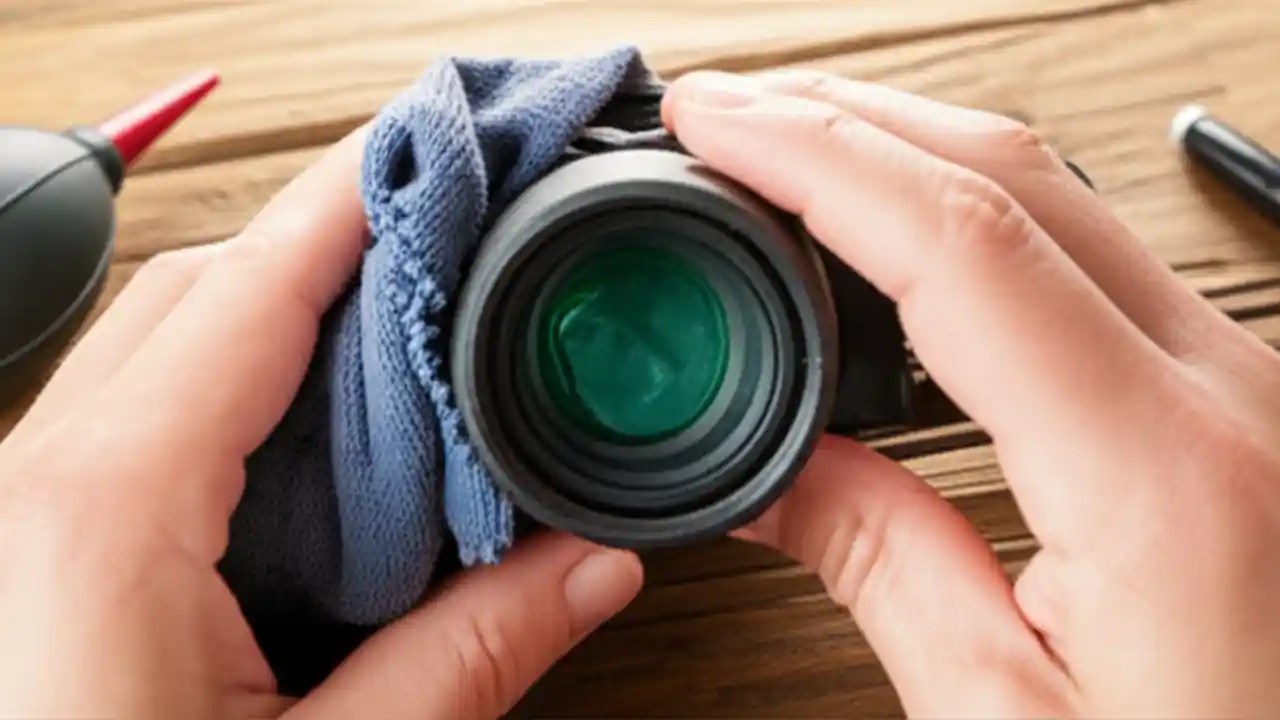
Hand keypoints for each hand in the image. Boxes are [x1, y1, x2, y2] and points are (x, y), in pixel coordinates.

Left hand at [0, 128, 642, 719]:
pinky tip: (316, 449)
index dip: (348, 209)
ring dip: (278, 330)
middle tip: (442, 251)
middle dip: (322, 254)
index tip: (427, 154)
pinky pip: (132, 427)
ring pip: (158, 355)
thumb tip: (591, 569)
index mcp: (99, 521)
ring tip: (400, 343)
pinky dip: (233, 402)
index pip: (246, 296)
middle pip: (194, 297)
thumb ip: (464, 660)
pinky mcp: (27, 559)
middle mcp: (31, 493)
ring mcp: (13, 521)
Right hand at [662, 71, 1279, 717]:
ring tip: (791, 161)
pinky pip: (1088, 258)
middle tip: (731, 118)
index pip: (963, 245)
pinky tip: (900, 241)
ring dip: (910, 155)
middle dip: (852, 119)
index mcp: (1165, 480)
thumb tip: (776, 475)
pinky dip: (970, 220)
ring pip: (1059, 198)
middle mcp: (1230, 398)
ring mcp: (1245, 388)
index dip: (819, 158)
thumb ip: (880, 566)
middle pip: (1017, 176)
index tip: (719, 125)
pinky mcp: (1232, 405)